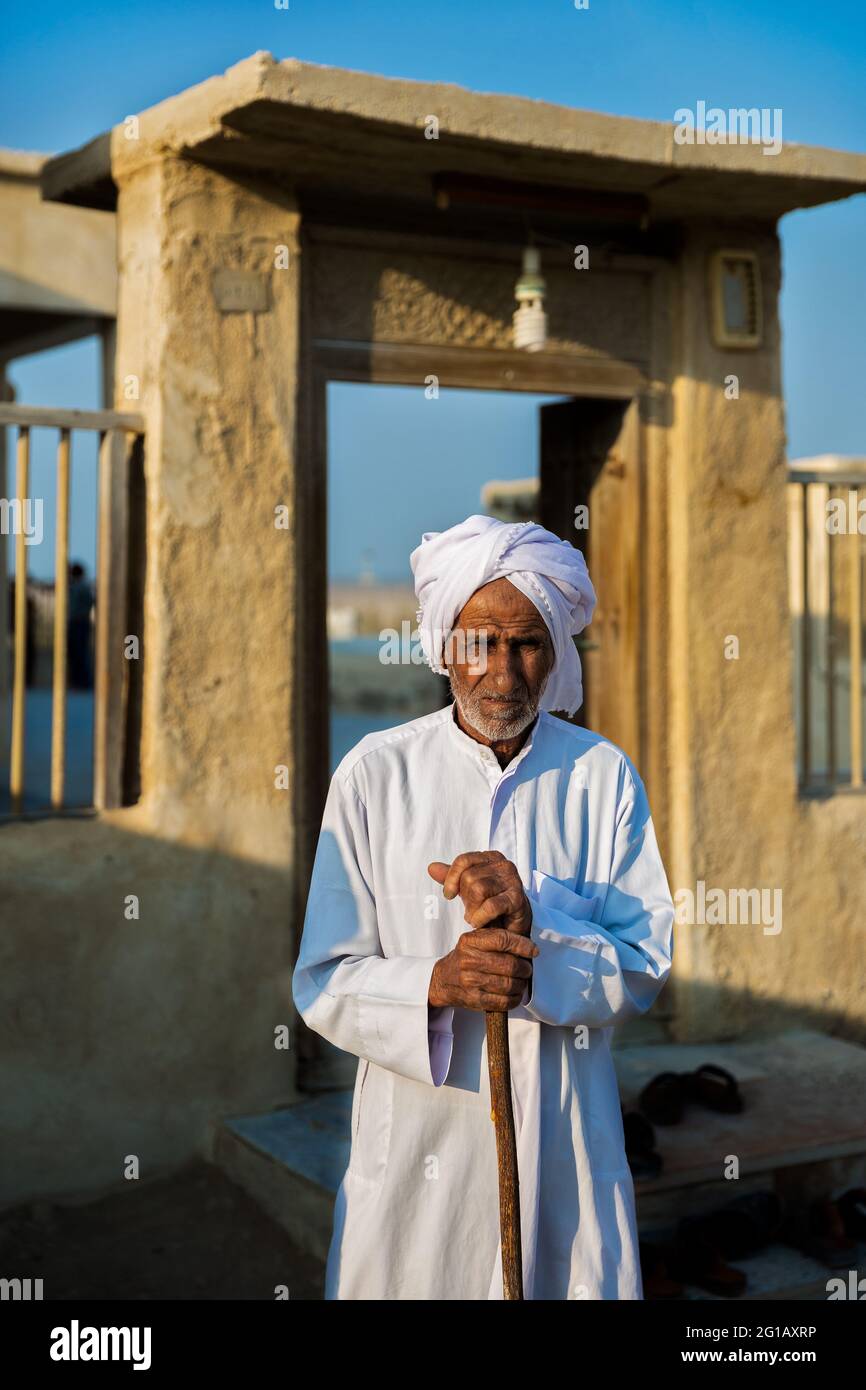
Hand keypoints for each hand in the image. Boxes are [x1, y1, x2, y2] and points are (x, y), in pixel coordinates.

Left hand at [427, 851, 532, 935]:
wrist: (513, 924)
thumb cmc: (490, 902)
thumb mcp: (468, 888)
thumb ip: (451, 877)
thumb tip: (431, 867)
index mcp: (492, 857)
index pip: (463, 860)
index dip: (451, 878)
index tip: (448, 895)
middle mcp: (504, 865)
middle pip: (470, 877)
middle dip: (465, 898)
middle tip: (470, 910)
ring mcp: (513, 881)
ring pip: (478, 889)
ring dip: (472, 909)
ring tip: (474, 917)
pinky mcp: (517, 899)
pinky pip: (491, 906)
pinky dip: (480, 917)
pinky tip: (478, 923)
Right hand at [427, 852, 537, 1011]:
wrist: (442, 981)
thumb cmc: (465, 954)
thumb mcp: (471, 933)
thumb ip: (483, 913)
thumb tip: (480, 885)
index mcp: (469, 941)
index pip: (502, 939)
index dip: (522, 945)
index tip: (534, 949)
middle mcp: (468, 961)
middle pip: (509, 964)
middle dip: (524, 968)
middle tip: (528, 967)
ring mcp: (470, 981)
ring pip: (508, 984)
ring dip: (521, 984)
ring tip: (523, 980)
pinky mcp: (474, 1000)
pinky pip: (503, 1001)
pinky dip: (514, 999)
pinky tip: (516, 994)